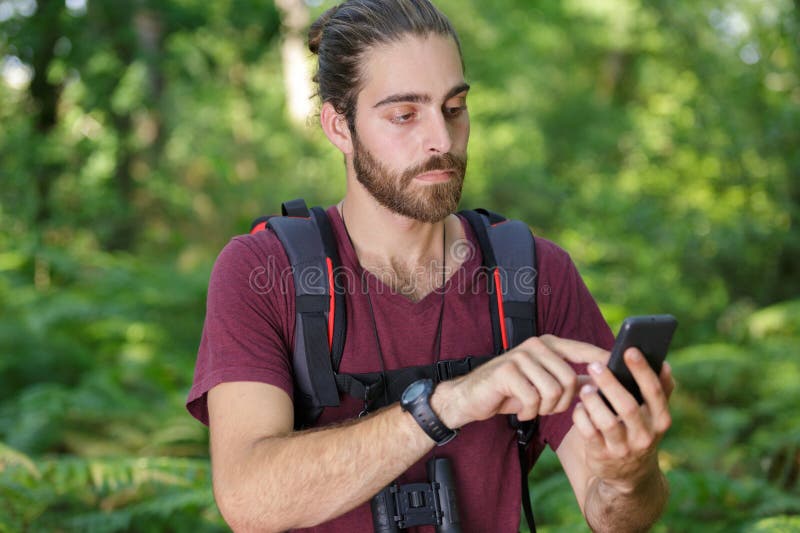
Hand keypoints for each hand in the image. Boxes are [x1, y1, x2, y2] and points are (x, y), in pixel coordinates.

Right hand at [432, 335, 608, 428]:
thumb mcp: (542, 382)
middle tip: (546, 408)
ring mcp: (521, 356)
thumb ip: (567, 378)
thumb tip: (601, 381)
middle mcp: (536, 345)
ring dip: (545, 408)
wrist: (471, 398)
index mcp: (548, 345)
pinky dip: (529, 412)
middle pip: (570, 378)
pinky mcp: (507, 371)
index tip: (618, 369)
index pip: (583, 350)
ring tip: (532, 409)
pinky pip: (534, 398)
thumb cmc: (509, 391)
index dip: (602, 360)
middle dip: (563, 402)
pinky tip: (520, 411)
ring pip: (554, 390)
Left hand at [572, 348, 674, 491]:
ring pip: (605, 421)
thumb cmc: (640, 431)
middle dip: (610, 383)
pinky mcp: (601, 455)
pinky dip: (581, 415)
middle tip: (595, 365)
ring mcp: (622, 448)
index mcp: (660, 420)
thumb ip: (661, 391)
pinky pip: (587, 432)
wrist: (630, 476)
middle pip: (627, 406)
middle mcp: (644, 436)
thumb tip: (665, 363)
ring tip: (585, 387)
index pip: (655, 392)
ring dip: (593, 400)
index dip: (642, 371)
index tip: (629, 350)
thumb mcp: (655, 416)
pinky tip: (580, 406)